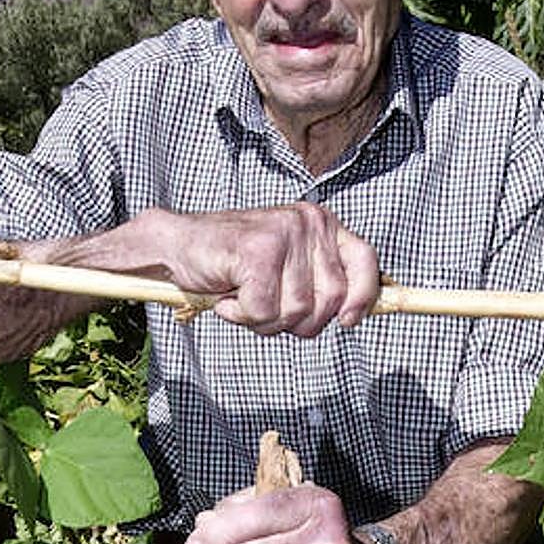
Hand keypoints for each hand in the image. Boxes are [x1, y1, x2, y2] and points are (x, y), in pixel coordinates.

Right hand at [144, 204, 378, 336]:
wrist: (178, 247)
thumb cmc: (231, 264)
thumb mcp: (287, 270)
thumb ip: (319, 284)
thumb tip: (353, 316)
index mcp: (320, 224)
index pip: (365, 260)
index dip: (363, 296)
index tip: (348, 321)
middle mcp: (308, 222)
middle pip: (330, 301)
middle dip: (297, 321)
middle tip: (264, 307)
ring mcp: (284, 233)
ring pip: (296, 311)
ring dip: (263, 319)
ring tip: (242, 297)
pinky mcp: (258, 251)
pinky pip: (264, 310)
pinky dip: (241, 315)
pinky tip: (227, 296)